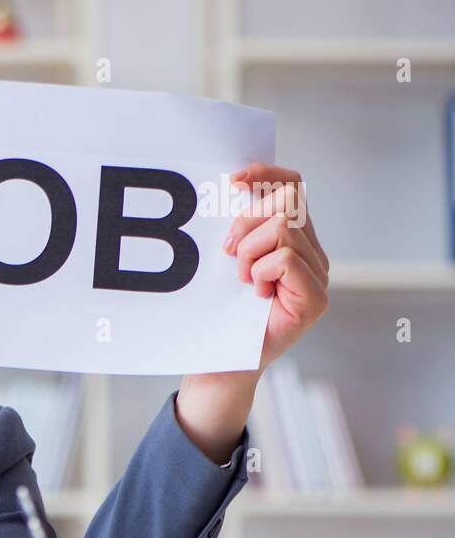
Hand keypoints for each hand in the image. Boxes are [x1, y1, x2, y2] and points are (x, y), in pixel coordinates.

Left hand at [175, 163, 328, 463]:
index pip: (292, 185)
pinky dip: (260, 272)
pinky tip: (255, 293)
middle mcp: (312, 253)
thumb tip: (231, 187)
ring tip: (242, 279)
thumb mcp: (224, 259)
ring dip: (249, 253)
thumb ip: (237, 227)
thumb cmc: (219, 311)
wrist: (220, 363)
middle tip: (229, 254)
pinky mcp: (316, 299)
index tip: (232, 180)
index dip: (266, 174)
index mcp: (293, 238)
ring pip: (284, 229)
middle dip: (247, 222)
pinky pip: (285, 259)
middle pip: (287, 202)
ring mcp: (319, 276)